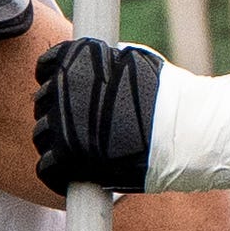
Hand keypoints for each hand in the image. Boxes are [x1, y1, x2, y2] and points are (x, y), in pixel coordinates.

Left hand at [33, 35, 229, 194]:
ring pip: (41, 134)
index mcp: (82, 59)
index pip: (47, 64)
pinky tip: (80, 168)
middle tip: (86, 122)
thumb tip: (84, 64)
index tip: (72, 90)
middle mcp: (66, 87)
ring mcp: (64, 123)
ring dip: (58, 139)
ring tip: (87, 145)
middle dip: (59, 109)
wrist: (188, 132)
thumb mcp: (137, 62)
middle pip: (42, 100)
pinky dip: (61, 171)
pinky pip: (46, 166)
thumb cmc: (168, 96)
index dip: (58, 77)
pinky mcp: (67, 159)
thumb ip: (104, 63)